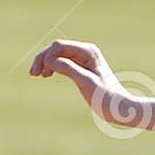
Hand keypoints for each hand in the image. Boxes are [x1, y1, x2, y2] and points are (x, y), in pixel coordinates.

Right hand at [29, 39, 148, 130]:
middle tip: (33, 74)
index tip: (39, 74)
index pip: (58, 46)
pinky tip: (47, 74)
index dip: (45, 57)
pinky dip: (53, 67)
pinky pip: (63, 62)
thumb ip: (68, 69)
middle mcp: (86, 52)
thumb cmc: (106, 97)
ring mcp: (84, 59)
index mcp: (88, 52)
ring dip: (46, 63)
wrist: (121, 108)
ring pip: (58, 55)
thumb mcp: (86, 82)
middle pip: (56, 49)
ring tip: (39, 75)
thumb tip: (50, 60)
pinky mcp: (83, 68)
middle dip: (43, 59)